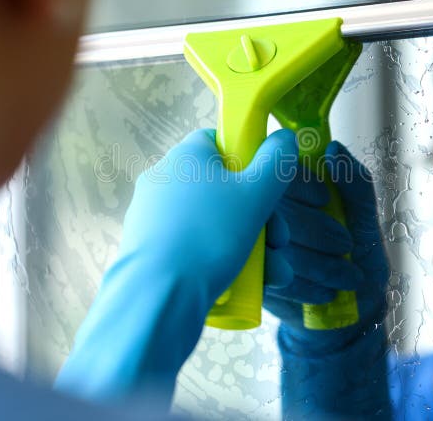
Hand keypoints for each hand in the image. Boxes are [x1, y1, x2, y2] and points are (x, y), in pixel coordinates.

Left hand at [120, 127, 298, 299]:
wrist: (157, 293)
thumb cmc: (210, 235)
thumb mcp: (256, 194)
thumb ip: (276, 161)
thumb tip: (284, 137)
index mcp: (186, 155)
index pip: (221, 142)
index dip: (250, 161)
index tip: (268, 189)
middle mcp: (164, 178)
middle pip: (223, 188)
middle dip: (260, 218)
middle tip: (279, 244)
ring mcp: (153, 214)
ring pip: (212, 222)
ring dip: (249, 245)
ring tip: (273, 276)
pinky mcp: (148, 246)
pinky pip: (192, 245)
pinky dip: (219, 260)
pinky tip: (242, 285)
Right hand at [264, 141, 387, 351]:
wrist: (350, 310)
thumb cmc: (357, 253)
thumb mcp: (364, 217)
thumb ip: (355, 183)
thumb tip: (333, 150)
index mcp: (289, 188)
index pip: (279, 172)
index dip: (301, 184)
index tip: (325, 199)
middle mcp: (264, 212)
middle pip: (277, 211)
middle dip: (317, 230)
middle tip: (346, 244)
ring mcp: (253, 245)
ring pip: (275, 247)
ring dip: (317, 263)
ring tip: (347, 276)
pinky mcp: (251, 279)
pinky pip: (271, 280)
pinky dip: (304, 287)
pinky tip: (326, 292)